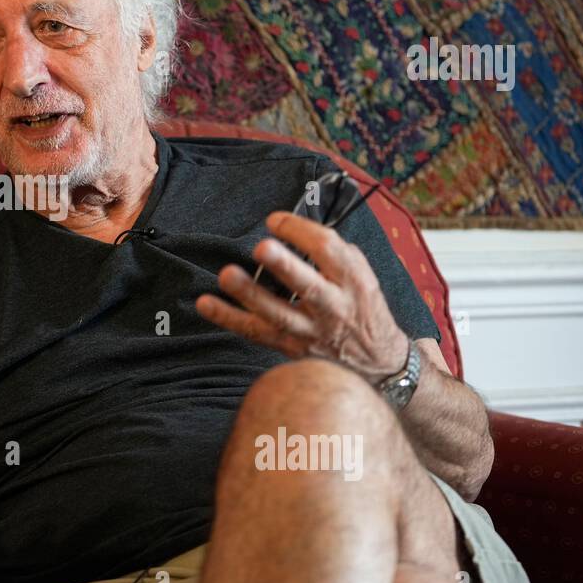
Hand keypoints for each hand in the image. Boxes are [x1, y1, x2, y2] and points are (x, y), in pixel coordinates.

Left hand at [195, 210, 407, 382]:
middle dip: (284, 265)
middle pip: (308, 286)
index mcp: (354, 280)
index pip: (328, 250)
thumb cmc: (363, 307)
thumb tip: (290, 227)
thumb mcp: (361, 273)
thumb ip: (331, 252)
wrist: (378, 361)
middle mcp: (334, 307)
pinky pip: (256, 332)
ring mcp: (311, 331)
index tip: (274, 221)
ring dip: (250, 294)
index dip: (299, 231)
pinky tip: (205, 303)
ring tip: (226, 275)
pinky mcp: (291, 348)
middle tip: (262, 247)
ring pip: (278, 314)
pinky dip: (228, 318)